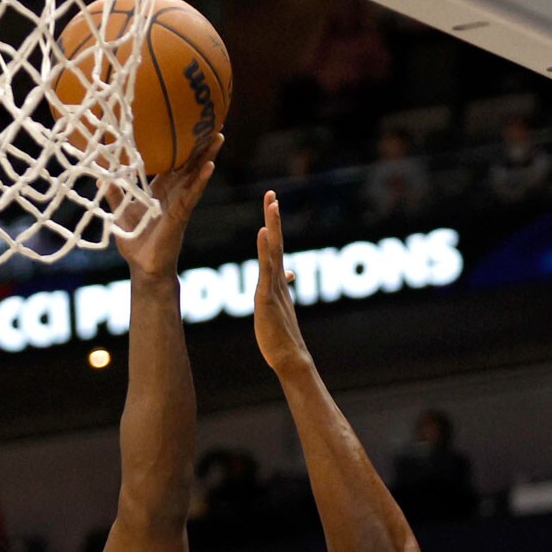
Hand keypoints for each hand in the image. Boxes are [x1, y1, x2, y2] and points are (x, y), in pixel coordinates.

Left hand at [114, 134, 222, 277]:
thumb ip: (114, 194)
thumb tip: (101, 176)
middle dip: (200, 144)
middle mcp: (173, 193)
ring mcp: (179, 202)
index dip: (178, 145)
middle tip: (211, 122)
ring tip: (219, 136)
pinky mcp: (181, 214)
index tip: (185, 125)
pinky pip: (193, 194)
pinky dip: (201, 180)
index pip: (171, 163)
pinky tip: (211, 166)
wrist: (143, 267)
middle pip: (189, 164)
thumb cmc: (134, 242)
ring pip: (196, 175)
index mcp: (159, 190)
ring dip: (208, 156)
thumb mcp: (120, 213)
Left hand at [253, 192, 312, 379]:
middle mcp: (278, 280)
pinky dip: (265, 250)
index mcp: (278, 281)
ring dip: (273, 226)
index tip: (272, 206)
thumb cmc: (280, 335)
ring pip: (274, 251)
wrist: (288, 357)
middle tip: (271, 194)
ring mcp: (274, 287)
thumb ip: (280, 287)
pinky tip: (262, 232)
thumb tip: (289, 273)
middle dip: (273, 218)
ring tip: (272, 204)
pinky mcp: (268, 297)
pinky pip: (267, 269)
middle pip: (277, 242)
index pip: (275, 249)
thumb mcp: (277, 306)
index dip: (274, 227)